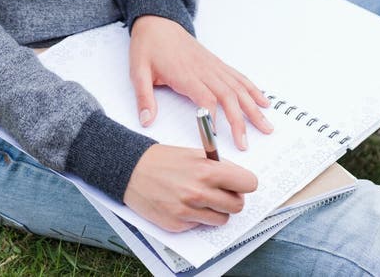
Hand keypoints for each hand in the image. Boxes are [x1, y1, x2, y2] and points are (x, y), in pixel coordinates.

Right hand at [123, 143, 257, 231]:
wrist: (132, 170)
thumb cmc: (162, 159)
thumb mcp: (192, 153)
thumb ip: (216, 165)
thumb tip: (236, 178)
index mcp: (206, 170)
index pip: (247, 183)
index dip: (245, 183)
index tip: (240, 183)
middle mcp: (199, 192)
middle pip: (238, 205)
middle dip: (232, 198)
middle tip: (222, 192)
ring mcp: (188, 211)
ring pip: (222, 219)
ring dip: (216, 210)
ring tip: (202, 198)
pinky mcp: (177, 224)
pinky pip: (200, 225)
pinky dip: (197, 217)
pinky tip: (184, 203)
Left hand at [129, 15, 272, 149]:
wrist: (157, 21)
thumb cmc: (148, 46)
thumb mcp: (138, 71)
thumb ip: (143, 97)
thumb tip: (146, 121)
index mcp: (184, 74)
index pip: (205, 97)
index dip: (212, 117)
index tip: (216, 137)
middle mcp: (203, 69)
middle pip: (227, 96)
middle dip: (240, 121)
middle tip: (246, 144)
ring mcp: (212, 65)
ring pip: (238, 87)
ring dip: (253, 107)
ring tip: (266, 125)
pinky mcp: (216, 63)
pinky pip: (237, 76)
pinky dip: (252, 89)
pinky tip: (263, 100)